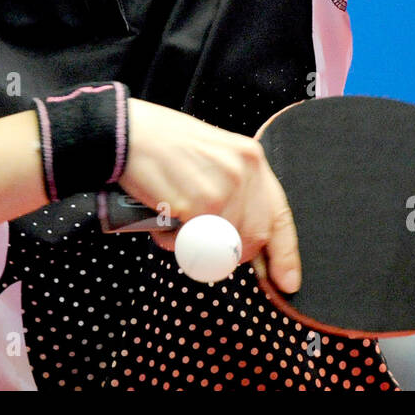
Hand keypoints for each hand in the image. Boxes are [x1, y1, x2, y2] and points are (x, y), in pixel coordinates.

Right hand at [116, 98, 300, 293]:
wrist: (127, 132)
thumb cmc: (163, 146)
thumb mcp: (214, 157)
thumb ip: (234, 192)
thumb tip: (245, 238)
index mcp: (251, 158)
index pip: (279, 214)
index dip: (285, 254)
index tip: (287, 282)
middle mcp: (244, 172)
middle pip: (254, 237)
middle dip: (231, 253)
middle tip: (203, 247)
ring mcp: (224, 188)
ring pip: (223, 245)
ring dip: (195, 245)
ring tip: (173, 220)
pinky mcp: (200, 204)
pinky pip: (194, 244)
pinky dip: (173, 241)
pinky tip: (162, 218)